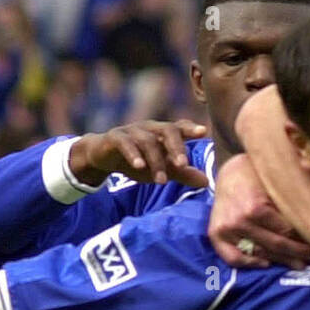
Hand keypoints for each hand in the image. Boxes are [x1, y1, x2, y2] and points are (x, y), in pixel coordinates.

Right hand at [68, 121, 210, 189]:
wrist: (102, 156)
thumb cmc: (138, 160)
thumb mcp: (161, 169)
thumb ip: (182, 174)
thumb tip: (207, 182)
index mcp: (163, 133)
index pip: (179, 127)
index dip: (190, 128)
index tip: (203, 131)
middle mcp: (150, 128)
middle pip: (167, 130)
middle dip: (176, 147)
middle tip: (183, 165)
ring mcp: (132, 131)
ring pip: (147, 141)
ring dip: (155, 161)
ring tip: (161, 181)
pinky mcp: (115, 137)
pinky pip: (125, 143)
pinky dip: (133, 154)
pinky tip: (139, 166)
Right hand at [208, 154, 309, 269]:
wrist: (227, 172)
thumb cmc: (256, 172)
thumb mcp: (275, 174)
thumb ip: (295, 180)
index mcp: (255, 206)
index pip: (287, 231)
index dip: (306, 239)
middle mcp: (239, 221)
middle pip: (276, 245)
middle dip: (299, 253)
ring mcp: (226, 230)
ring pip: (260, 253)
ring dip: (282, 261)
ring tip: (300, 264)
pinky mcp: (216, 235)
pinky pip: (234, 258)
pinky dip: (251, 263)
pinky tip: (267, 263)